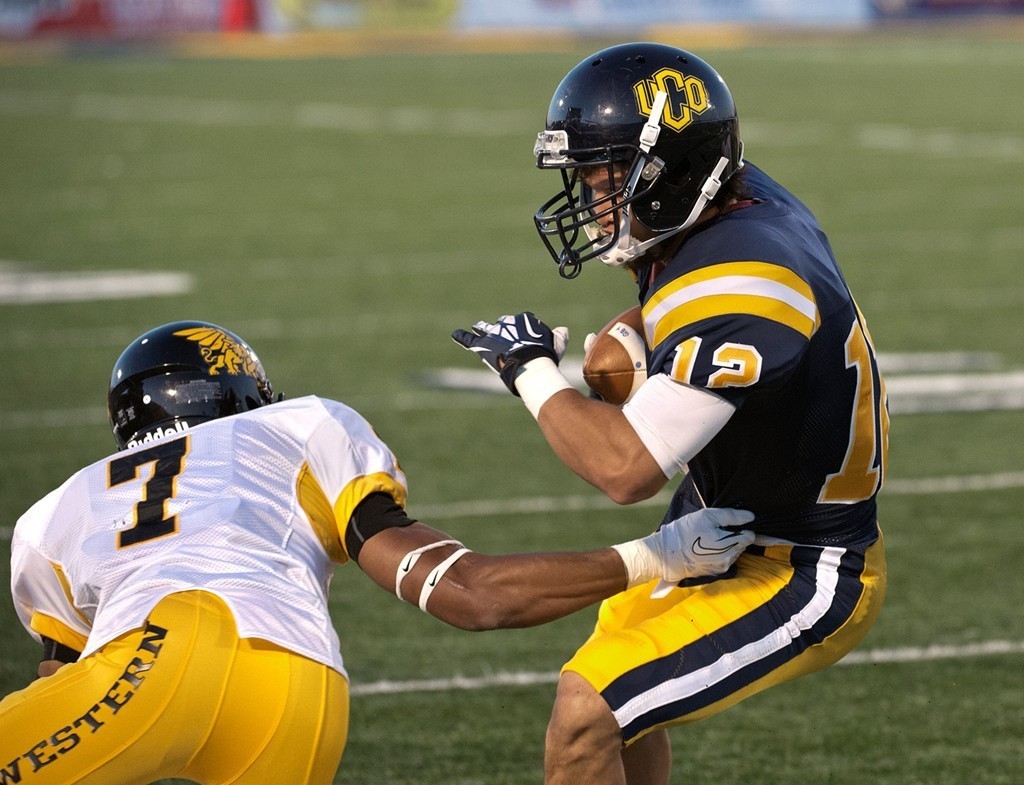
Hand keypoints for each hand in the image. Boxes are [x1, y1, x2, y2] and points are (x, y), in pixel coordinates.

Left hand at [452, 312, 568, 394]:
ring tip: (478, 327)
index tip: (528, 341)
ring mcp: (494, 333)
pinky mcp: (483, 346)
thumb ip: (560, 336)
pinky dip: (461, 337)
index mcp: (525, 319)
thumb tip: (562, 330)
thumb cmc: (546, 355)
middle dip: (504, 331)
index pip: (524, 321)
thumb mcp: (558, 344)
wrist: (530, 364)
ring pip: (486, 329)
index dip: (525, 332)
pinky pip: (469, 339)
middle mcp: (508, 323)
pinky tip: (455, 334)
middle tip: (505, 341)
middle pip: (504, 325)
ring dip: (482, 329)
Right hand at [612, 507, 754, 597]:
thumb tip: (751, 517)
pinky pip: (724, 560)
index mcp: (730, 543)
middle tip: (716, 529)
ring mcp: (722, 567)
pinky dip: (720, 553)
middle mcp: (730, 559)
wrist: (665, 554)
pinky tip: (706, 548)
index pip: (751, 535)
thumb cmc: (685, 532)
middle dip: (734, 536)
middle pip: (742, 544)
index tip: (732, 523)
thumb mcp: (707, 515)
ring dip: (727, 545)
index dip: (742, 527)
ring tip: (708, 538)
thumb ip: (732, 516)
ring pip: (734, 553)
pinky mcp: (714, 573)